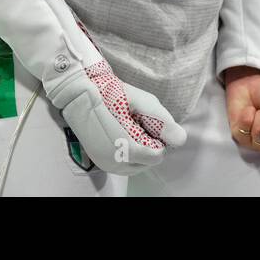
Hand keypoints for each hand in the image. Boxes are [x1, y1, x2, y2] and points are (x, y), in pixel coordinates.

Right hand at [50, 59, 187, 175]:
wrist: (78, 94)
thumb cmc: (110, 94)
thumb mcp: (141, 101)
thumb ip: (161, 121)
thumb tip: (180, 140)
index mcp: (127, 148)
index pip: (157, 155)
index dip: (157, 137)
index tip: (146, 121)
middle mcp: (116, 162)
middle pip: (147, 162)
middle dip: (147, 144)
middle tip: (136, 122)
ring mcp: (106, 164)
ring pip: (135, 165)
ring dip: (138, 150)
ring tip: (128, 127)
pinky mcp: (99, 161)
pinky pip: (122, 165)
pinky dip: (127, 153)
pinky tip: (121, 134)